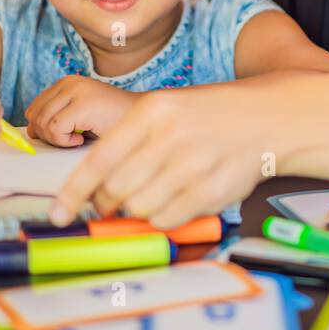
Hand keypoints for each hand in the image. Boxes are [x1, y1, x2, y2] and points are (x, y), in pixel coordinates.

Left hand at [24, 74, 138, 146]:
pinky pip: (55, 129)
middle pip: (34, 116)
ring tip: (78, 138)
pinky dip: (64, 141)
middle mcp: (69, 82)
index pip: (34, 109)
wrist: (145, 120)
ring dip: (57, 139)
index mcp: (66, 83)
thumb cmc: (113, 124)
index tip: (65, 135)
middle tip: (70, 139)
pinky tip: (82, 139)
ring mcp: (76, 91)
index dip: (43, 129)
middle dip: (48, 136)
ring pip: (43, 123)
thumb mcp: (79, 118)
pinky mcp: (83, 104)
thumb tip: (30, 132)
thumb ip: (54, 119)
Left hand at [49, 83, 272, 227]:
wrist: (269, 117)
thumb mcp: (166, 109)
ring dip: (136, 211)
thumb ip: (130, 141)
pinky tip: (172, 200)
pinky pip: (167, 220)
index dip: (74, 192)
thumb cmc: (210, 115)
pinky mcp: (210, 191)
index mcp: (153, 111)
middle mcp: (171, 137)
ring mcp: (193, 166)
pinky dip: (161, 218)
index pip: (99, 159)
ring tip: (149, 195)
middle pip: (116, 190)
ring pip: (139, 208)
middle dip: (105, 203)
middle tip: (108, 203)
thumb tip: (94, 187)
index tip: (59, 213)